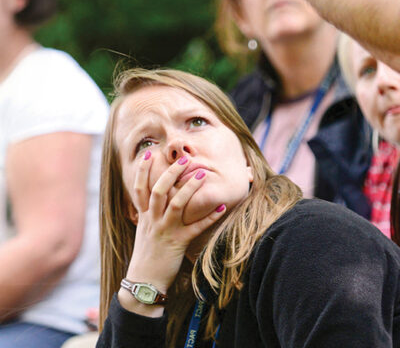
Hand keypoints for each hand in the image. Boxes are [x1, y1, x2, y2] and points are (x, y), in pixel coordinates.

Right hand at [122, 152, 224, 304]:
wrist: (143, 284)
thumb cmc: (146, 255)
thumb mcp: (144, 231)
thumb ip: (149, 213)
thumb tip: (154, 198)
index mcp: (144, 216)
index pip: (140, 189)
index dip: (143, 171)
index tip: (149, 153)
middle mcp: (153, 221)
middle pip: (159, 191)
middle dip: (171, 173)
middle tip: (185, 158)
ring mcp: (165, 231)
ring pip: (176, 205)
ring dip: (190, 188)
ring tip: (203, 173)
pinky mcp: (178, 243)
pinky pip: (195, 228)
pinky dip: (210, 216)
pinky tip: (223, 206)